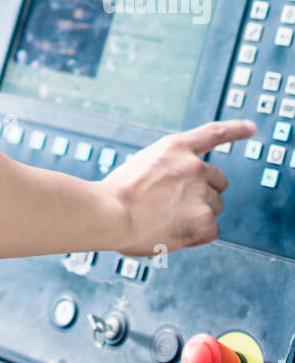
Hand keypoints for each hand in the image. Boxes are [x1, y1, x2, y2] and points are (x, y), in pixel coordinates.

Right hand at [98, 119, 256, 256]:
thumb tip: (178, 195)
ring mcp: (200, 191)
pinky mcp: (204, 217)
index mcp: (174, 147)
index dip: (236, 129)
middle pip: (218, 182)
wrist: (111, 212)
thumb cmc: (117, 195)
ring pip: (214, 208)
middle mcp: (193, 165)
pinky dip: (197, 235)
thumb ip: (167, 172)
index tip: (252, 128)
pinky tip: (176, 233)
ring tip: (169, 220)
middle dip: (204, 194)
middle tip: (178, 206)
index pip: (214, 133)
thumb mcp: (143, 166)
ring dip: (198, 215)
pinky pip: (211, 230)